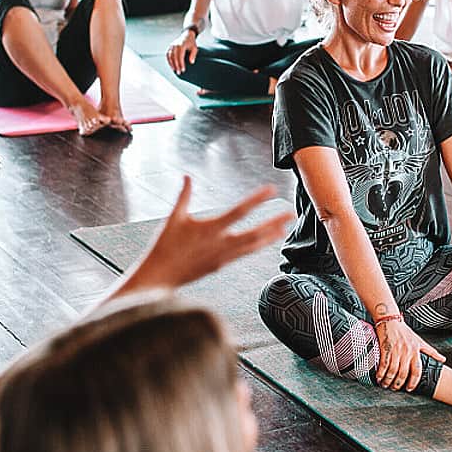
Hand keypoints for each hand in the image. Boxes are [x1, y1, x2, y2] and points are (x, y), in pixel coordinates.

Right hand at [131, 176, 292, 290]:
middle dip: (274, 222)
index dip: (256, 200)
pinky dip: (258, 246)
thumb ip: (184, 195)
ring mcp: (223, 257)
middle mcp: (221, 243)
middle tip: (290, 213)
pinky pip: (245, 254)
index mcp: (210, 228)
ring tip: (284, 228)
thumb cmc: (165, 246)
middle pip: (254, 232)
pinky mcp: (222, 265)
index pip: (239, 211)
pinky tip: (266, 242)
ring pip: (253, 245)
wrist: (161, 275)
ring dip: (270, 236)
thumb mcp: (174, 217)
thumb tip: (187, 176)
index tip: (270, 190)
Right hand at [165, 29, 198, 73]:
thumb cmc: (191, 42)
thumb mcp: (194, 48)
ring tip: (175, 70)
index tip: (183, 69)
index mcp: (181, 45)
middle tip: (179, 72)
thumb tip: (191, 62)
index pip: (180, 56)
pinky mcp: (170, 47)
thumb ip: (193, 55)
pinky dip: (169, 61)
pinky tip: (171, 65)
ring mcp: (171, 46)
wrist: (187, 35)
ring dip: (172, 64)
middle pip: (174, 57)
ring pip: (169, 56)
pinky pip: (167, 55)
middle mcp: (175, 45)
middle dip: (176, 65)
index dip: (181, 64)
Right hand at [375, 318, 445, 391]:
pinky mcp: (385, 349)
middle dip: (398, 384)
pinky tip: (379, 377)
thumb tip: (442, 359)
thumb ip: (431, 352)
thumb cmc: (405, 331)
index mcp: (415, 351)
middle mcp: (406, 352)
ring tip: (386, 385)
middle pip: (403, 373)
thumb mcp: (420, 341)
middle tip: (395, 388)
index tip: (410, 388)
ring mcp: (395, 351)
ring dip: (388, 380)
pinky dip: (381, 373)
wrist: (390, 321)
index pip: (417, 371)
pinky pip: (383, 364)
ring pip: (393, 371)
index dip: (413, 382)